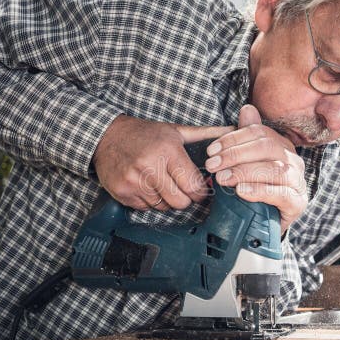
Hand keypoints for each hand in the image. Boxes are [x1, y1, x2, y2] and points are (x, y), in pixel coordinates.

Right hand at [93, 115, 233, 210]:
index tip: (200, 190)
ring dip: (167, 200)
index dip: (200, 192)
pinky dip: (150, 202)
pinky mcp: (122, 192)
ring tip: (162, 184)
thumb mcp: (176, 130)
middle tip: (183, 190)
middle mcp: (150, 167)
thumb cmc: (145, 134)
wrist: (106, 136)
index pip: (193, 185)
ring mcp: (134, 181)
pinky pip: (145, 209)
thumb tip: (234, 131)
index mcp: (167, 151)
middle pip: (180, 202)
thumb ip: (206, 135)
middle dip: (186, 199)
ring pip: (163, 207)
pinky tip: (147, 186)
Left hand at [204, 104, 307, 232]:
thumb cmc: (255, 191)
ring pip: (276, 169)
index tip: (211, 150)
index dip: (234, 139)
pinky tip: (241, 191)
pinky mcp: (297, 203)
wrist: (265, 226)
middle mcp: (294, 161)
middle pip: (268, 148)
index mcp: (283, 147)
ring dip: (245, 172)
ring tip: (223, 178)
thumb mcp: (248, 164)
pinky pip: (282, 193)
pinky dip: (260, 190)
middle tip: (213, 165)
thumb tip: (247, 109)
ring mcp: (298, 183)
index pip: (260, 133)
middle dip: (236, 154)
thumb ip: (247, 138)